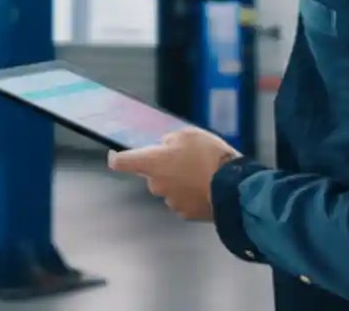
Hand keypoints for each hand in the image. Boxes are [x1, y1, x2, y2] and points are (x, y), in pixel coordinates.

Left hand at [107, 127, 240, 221]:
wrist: (233, 188)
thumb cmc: (209, 157)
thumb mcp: (189, 135)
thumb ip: (171, 140)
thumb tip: (166, 146)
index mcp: (153, 163)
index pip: (122, 162)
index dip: (117, 158)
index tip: (115, 157)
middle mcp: (156, 185)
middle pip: (153, 175)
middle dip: (165, 168)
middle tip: (186, 160)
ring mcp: (171, 202)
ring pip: (170, 189)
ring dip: (180, 182)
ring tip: (202, 174)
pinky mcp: (187, 214)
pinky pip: (184, 201)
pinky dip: (192, 195)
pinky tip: (207, 187)